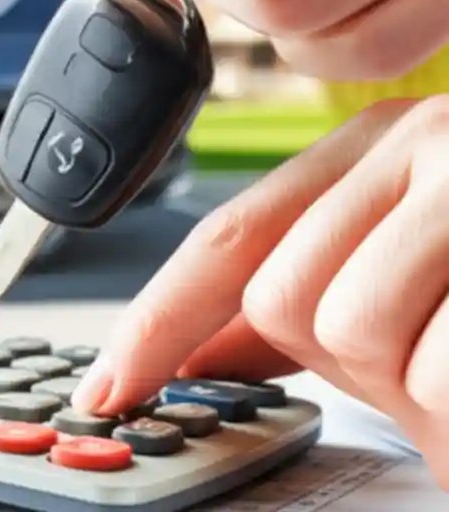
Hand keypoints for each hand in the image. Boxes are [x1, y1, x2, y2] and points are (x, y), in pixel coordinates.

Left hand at [71, 96, 448, 486]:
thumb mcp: (415, 294)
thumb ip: (309, 308)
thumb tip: (192, 354)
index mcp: (378, 150)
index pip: (230, 241)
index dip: (157, 322)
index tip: (109, 386)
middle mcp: (423, 139)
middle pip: (281, 293)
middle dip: (358, 364)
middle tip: (441, 355)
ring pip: (348, 325)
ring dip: (424, 384)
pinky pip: (433, 361)